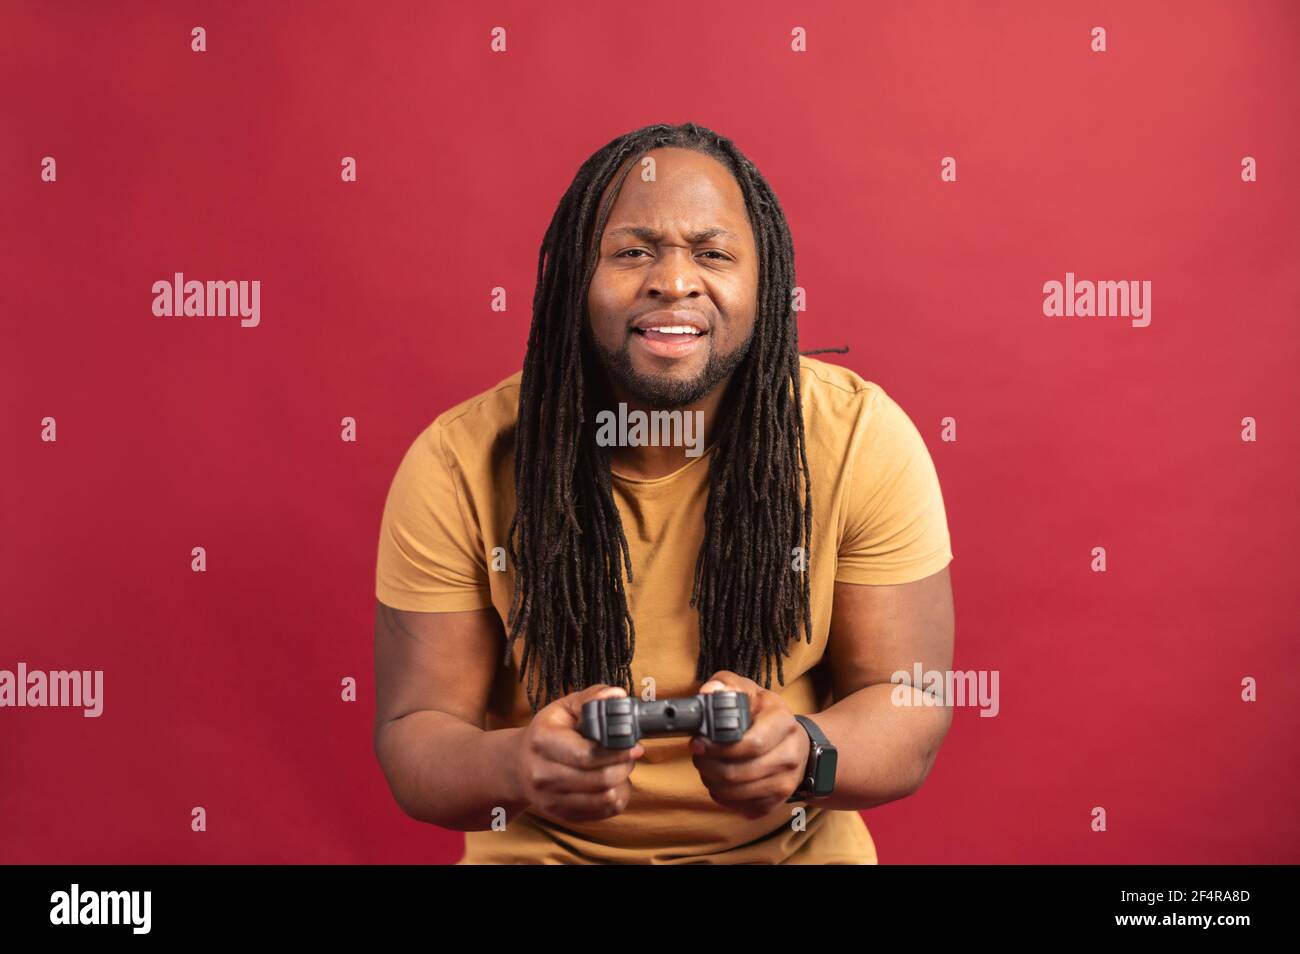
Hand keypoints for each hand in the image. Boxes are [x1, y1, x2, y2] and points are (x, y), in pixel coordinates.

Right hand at [514, 684, 644, 823]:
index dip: (616, 752)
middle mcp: (542, 775)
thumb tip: (618, 696)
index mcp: (542, 742)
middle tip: (631, 755)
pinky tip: (612, 784)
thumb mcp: (564, 708)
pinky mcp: (562, 815)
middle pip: (599, 780)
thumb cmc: (547, 732)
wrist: (518, 765)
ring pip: (603, 799)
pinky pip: (602, 813)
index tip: (634, 745)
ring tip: (621, 768)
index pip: (587, 755)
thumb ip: (592, 698)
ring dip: (622, 783)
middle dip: (624, 767)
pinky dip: (615, 799)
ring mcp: (550, 799)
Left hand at [690, 671, 810, 819]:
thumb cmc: (765, 714)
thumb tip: (709, 692)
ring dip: (713, 782)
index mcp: (784, 722)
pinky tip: (720, 781)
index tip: (699, 743)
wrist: (796, 741)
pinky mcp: (778, 801)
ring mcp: (787, 781)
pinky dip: (724, 797)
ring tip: (706, 767)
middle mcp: (791, 754)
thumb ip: (727, 685)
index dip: (720, 747)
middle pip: (741, 772)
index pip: (752, 744)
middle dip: (710, 766)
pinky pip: (743, 807)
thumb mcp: (749, 691)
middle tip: (698, 756)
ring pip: (739, 793)